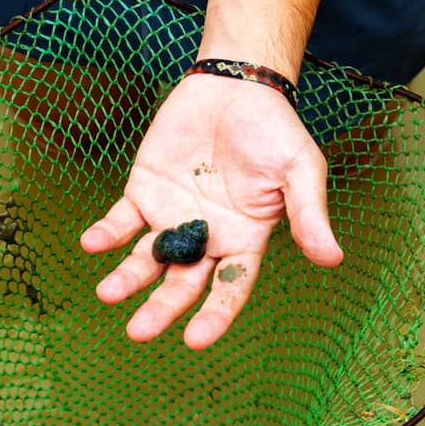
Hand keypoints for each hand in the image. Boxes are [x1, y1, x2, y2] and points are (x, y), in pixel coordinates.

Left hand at [80, 74, 343, 349]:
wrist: (235, 85)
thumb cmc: (274, 129)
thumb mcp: (300, 169)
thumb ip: (308, 214)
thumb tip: (333, 258)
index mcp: (244, 241)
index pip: (229, 287)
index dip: (213, 315)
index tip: (194, 340)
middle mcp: (206, 238)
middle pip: (181, 282)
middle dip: (161, 308)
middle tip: (138, 331)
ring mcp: (172, 217)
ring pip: (146, 259)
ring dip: (126, 278)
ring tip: (108, 294)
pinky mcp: (144, 192)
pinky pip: (121, 221)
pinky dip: (105, 233)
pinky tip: (91, 244)